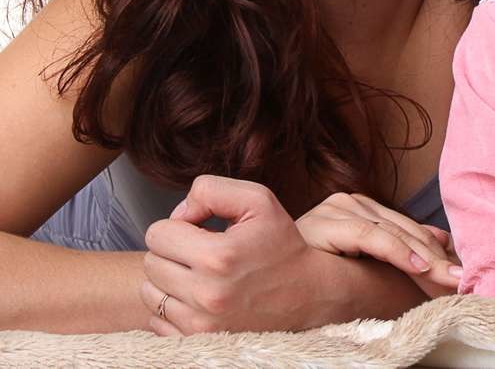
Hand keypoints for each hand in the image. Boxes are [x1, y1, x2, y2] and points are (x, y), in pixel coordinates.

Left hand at [139, 175, 345, 335]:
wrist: (309, 294)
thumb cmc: (282, 244)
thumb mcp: (259, 200)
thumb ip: (211, 190)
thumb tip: (177, 214)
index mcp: (220, 256)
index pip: (158, 233)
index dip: (178, 226)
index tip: (202, 231)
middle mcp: (207, 294)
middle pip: (151, 262)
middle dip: (173, 252)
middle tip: (202, 252)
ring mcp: (200, 323)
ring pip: (149, 292)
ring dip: (169, 280)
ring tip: (201, 275)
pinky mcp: (197, 341)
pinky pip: (156, 319)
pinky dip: (172, 307)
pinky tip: (199, 298)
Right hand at [294, 191, 459, 297]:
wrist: (270, 288)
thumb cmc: (316, 280)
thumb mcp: (368, 268)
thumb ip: (403, 250)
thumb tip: (445, 239)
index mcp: (360, 210)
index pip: (408, 229)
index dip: (436, 251)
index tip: (462, 273)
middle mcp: (347, 203)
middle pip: (403, 229)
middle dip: (435, 256)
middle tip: (461, 278)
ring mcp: (333, 209)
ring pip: (391, 232)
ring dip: (423, 257)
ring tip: (447, 276)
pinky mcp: (322, 223)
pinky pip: (368, 236)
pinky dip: (397, 251)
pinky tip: (419, 266)